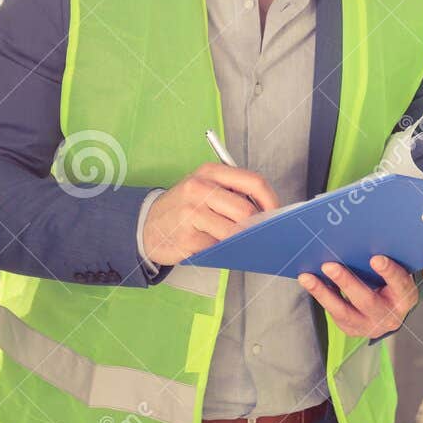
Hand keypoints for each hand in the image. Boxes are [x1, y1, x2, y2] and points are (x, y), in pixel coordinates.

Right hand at [141, 161, 279, 265]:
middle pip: (246, 211)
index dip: (271, 201)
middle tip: (258, 233)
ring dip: (241, 240)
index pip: (254, 182)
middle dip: (256, 226)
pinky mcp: (187, 238)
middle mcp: (200, 188)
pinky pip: (218, 247)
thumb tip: (267, 213)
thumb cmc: (183, 207)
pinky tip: (217, 247)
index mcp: (210, 172)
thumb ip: (232, 193)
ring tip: (238, 241)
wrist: (146, 225)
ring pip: (234, 232)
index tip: (276, 214)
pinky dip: (224, 250)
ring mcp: (191, 213)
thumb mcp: (204, 188)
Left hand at [299, 257, 417, 337]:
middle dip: (346, 282)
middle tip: (329, 266)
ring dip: (323, 293)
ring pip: (343, 312)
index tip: (375, 258)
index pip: (399, 284)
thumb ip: (386, 263)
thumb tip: (361, 240)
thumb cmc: (391, 285)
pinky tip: (310, 282)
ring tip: (307, 277)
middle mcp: (389, 316)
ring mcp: (369, 325)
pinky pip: (334, 313)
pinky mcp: (351, 329)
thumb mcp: (396, 276)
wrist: (389, 313)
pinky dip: (321, 296)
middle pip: (367, 300)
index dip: (388, 272)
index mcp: (404, 297)